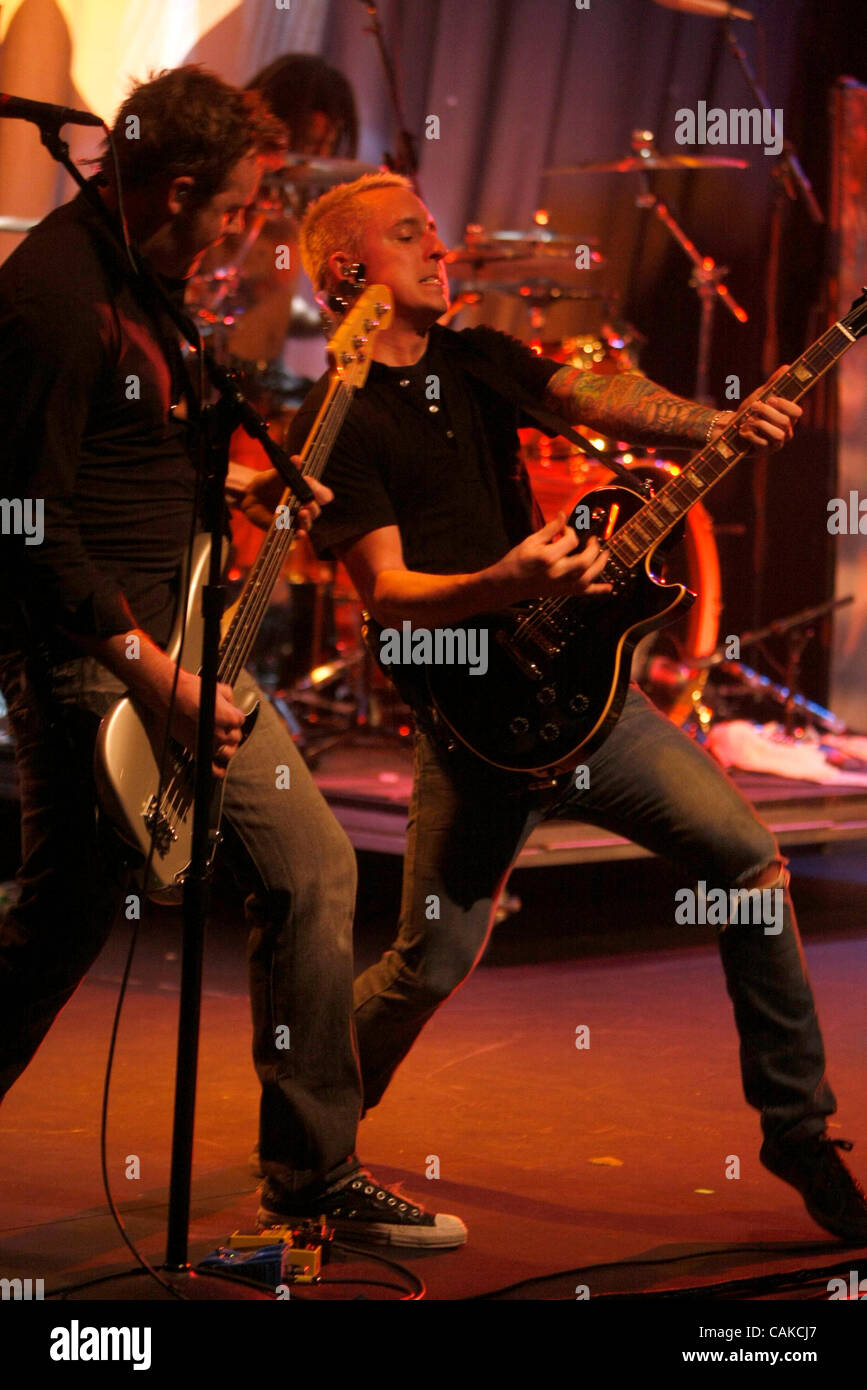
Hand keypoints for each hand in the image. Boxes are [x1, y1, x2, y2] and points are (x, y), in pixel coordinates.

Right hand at [167, 671, 245, 779]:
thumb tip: (230, 703)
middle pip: (236, 737)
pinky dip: (217, 770)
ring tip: (222, 741)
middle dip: (231, 730)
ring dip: (227, 747)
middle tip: (224, 725)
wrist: (169, 696)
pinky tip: (221, 770)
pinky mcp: (196, 749)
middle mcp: (219, 733)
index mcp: (228, 717)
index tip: (231, 713)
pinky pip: (211, 767)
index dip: (236, 715)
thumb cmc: (189, 690)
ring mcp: (208, 743)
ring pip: (228, 752)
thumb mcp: (215, 688)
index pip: (241, 720)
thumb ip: (228, 698)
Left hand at [240, 462, 332, 531]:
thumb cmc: (269, 483)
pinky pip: (296, 535)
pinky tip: (299, 532)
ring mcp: (296, 520)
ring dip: (307, 519)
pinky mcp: (286, 530)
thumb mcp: (277, 474)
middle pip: (316, 510)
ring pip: (308, 524)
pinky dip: (299, 534)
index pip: (323, 495)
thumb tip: (297, 459)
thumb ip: (288, 469)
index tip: (308, 480)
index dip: (320, 490)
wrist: (252, 495)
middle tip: (306, 501)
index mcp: (308, 493)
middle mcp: (305, 508)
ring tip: (303, 512)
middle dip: (313, 505)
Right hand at [493, 515, 612, 602]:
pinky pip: (583, 592)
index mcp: (547, 558)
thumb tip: (564, 514)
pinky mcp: (562, 592)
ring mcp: (561, 585)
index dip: (571, 531)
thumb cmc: (517, 561)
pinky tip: (610, 587)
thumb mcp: (530, 541)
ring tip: (605, 553)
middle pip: (584, 560)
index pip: (570, 541)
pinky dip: (598, 590)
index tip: (565, 529)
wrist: (507, 585)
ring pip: (588, 577)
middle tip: (594, 540)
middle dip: (593, 548)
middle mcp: (557, 573)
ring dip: (600, 564)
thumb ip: (550, 529)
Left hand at [712, 368, 800, 453]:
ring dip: (760, 424)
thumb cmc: (749, 412)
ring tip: (747, 420)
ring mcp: (776, 444)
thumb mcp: (760, 395)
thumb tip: (786, 367)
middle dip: (767, 412)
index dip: (785, 405)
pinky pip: (762, 444)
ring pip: (777, 434)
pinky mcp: (764, 452)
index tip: (770, 398)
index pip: (797, 412)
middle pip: (785, 422)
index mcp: (788, 418)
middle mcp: (786, 432)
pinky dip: (750, 435)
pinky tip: (742, 430)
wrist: (730, 429)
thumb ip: (773, 383)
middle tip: (753, 405)